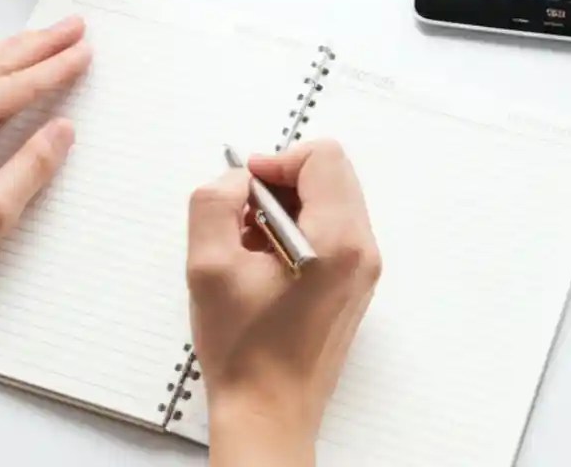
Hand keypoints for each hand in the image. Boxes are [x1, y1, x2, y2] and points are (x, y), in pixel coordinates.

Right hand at [186, 140, 381, 465]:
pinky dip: (294, 232)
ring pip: (329, 202)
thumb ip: (214, 203)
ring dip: (284, 209)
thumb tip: (235, 179)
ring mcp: (362, 269)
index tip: (244, 186)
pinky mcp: (353, 284)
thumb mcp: (208, 266)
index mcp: (338, 240)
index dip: (276, 160)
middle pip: (329, 176)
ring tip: (247, 246)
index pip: (322, 158)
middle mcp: (362, 250)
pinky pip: (329, 232)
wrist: (268, 412)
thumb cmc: (245, 352)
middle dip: (280, 184)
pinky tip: (261, 264)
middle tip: (242, 217)